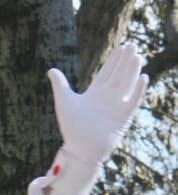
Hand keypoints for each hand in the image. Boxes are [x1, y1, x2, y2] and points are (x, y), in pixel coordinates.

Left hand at [48, 43, 147, 168]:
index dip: (114, 60)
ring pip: (126, 84)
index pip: (107, 72)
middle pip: (119, 75)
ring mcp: (116, 106)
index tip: (121, 46)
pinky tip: (143, 77)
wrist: (80, 149)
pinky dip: (138, 90)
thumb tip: (51, 69)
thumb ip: (60, 84)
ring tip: (137, 56)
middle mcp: (108, 98)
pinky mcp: (123, 117)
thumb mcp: (64, 102)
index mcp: (95, 93)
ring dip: (132, 71)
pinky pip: (132, 101)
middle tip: (132, 45)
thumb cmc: (71, 127)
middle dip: (125, 61)